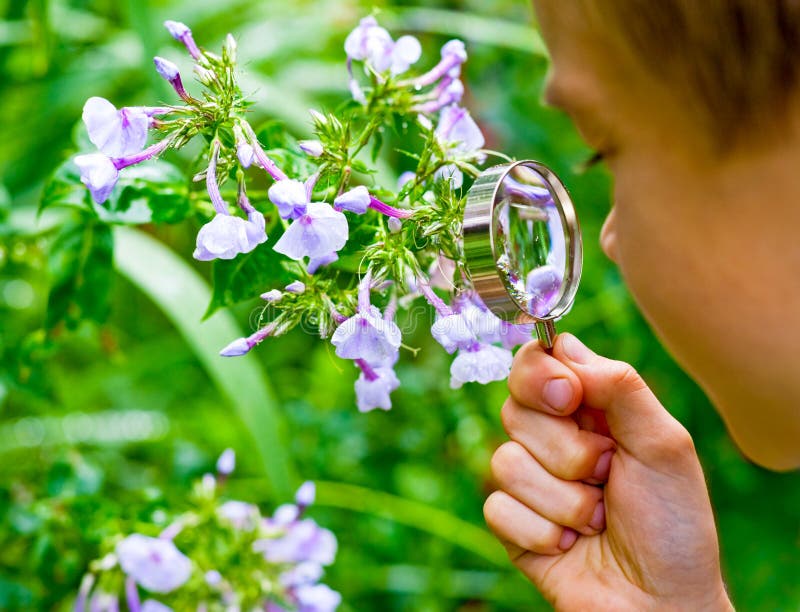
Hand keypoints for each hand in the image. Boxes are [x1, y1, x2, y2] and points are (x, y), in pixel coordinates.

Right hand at [484, 334, 732, 610]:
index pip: (537, 361)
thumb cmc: (672, 524)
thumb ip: (619, 385)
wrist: (659, 604)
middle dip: (566, 450)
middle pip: (514, 407)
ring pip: (505, 460)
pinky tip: (573, 545)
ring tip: (598, 519)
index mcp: (590, 407)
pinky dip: (543, 531)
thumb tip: (563, 349)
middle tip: (606, 473)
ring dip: (564, 500)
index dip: (541, 375)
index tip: (569, 399)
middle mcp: (554, 437)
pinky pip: (498, 507)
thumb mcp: (664, 444)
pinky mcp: (512, 522)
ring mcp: (530, 480)